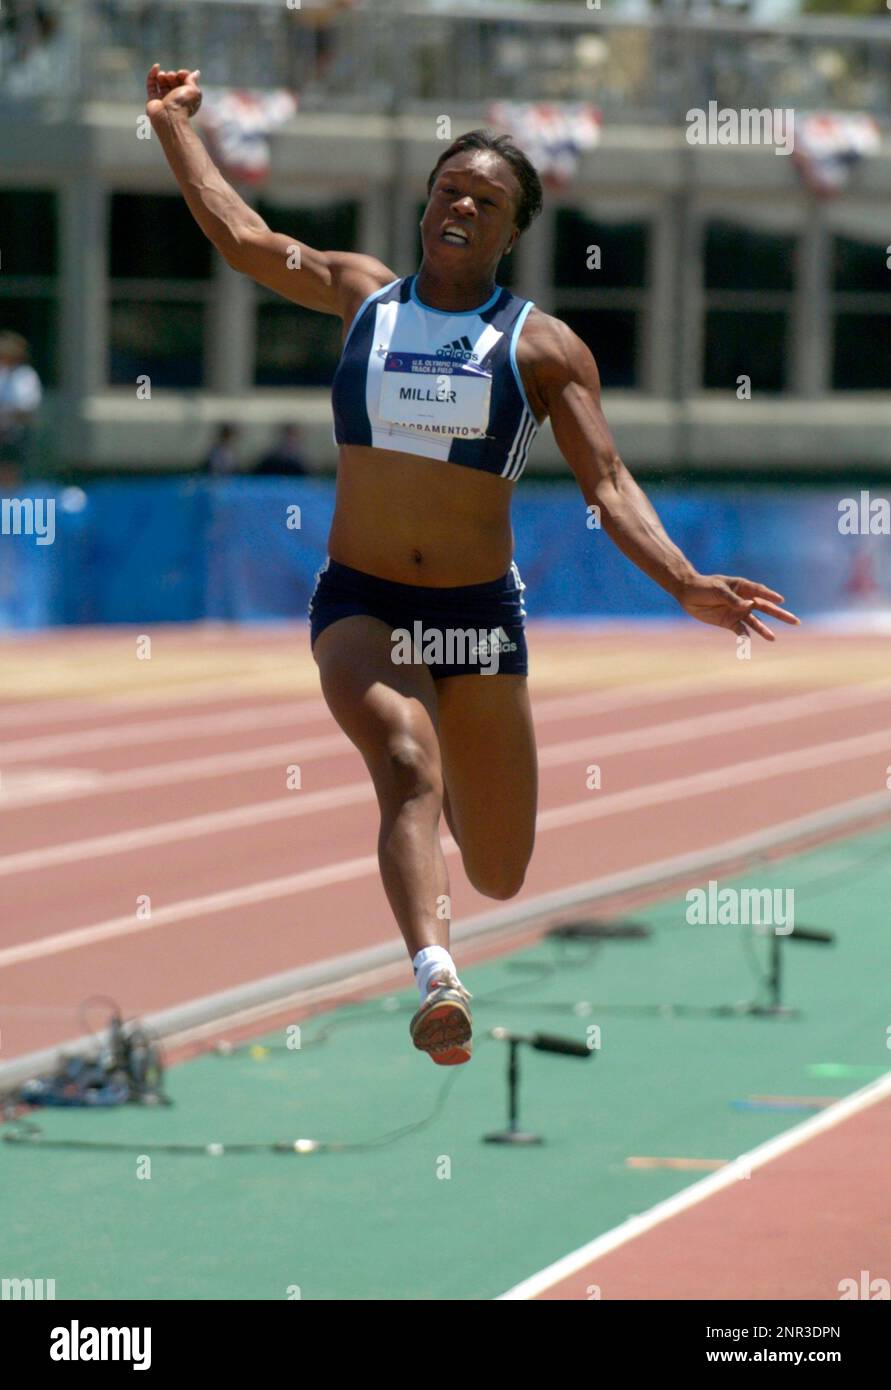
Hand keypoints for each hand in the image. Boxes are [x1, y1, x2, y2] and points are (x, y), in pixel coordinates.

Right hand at [146, 63, 202, 122]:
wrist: (169, 116)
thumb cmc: (183, 105)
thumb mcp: (193, 91)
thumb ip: (193, 80)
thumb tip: (196, 73)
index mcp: (186, 98)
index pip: (184, 81)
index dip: (183, 74)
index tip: (181, 74)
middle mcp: (175, 99)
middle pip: (173, 81)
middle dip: (172, 75)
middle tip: (172, 77)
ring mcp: (163, 99)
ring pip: (162, 82)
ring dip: (163, 75)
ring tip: (164, 76)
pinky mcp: (152, 99)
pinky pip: (151, 84)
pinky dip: (153, 74)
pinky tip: (156, 66)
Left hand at [676, 574, 799, 640]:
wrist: (688, 594)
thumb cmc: (705, 587)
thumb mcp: (719, 590)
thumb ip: (734, 599)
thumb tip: (749, 606)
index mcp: (743, 587)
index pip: (760, 591)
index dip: (770, 595)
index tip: (780, 600)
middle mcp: (744, 600)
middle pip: (766, 608)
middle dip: (780, 614)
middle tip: (795, 622)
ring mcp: (738, 612)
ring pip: (756, 622)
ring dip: (764, 630)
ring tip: (773, 638)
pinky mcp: (730, 622)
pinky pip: (741, 630)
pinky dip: (745, 637)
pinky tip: (748, 643)